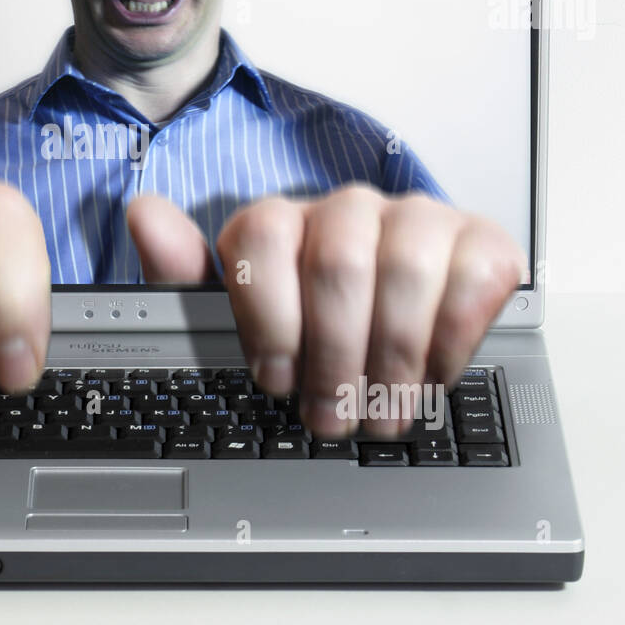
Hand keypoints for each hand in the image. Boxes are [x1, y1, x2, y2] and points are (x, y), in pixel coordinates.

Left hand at [126, 185, 526, 437]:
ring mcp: (418, 218)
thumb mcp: (232, 315)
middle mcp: (349, 208)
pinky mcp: (479, 240)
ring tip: (381, 413)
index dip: (267, 314)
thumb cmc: (305, 325)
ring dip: (393, 357)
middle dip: (334, 355)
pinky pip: (473, 276)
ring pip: (405, 269)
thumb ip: (184, 277)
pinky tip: (432, 375)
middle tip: (332, 416)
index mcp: (284, 220)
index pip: (262, 235)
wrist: (393, 316)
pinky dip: (451, 338)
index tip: (276, 378)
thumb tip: (144, 215)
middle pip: (338, 263)